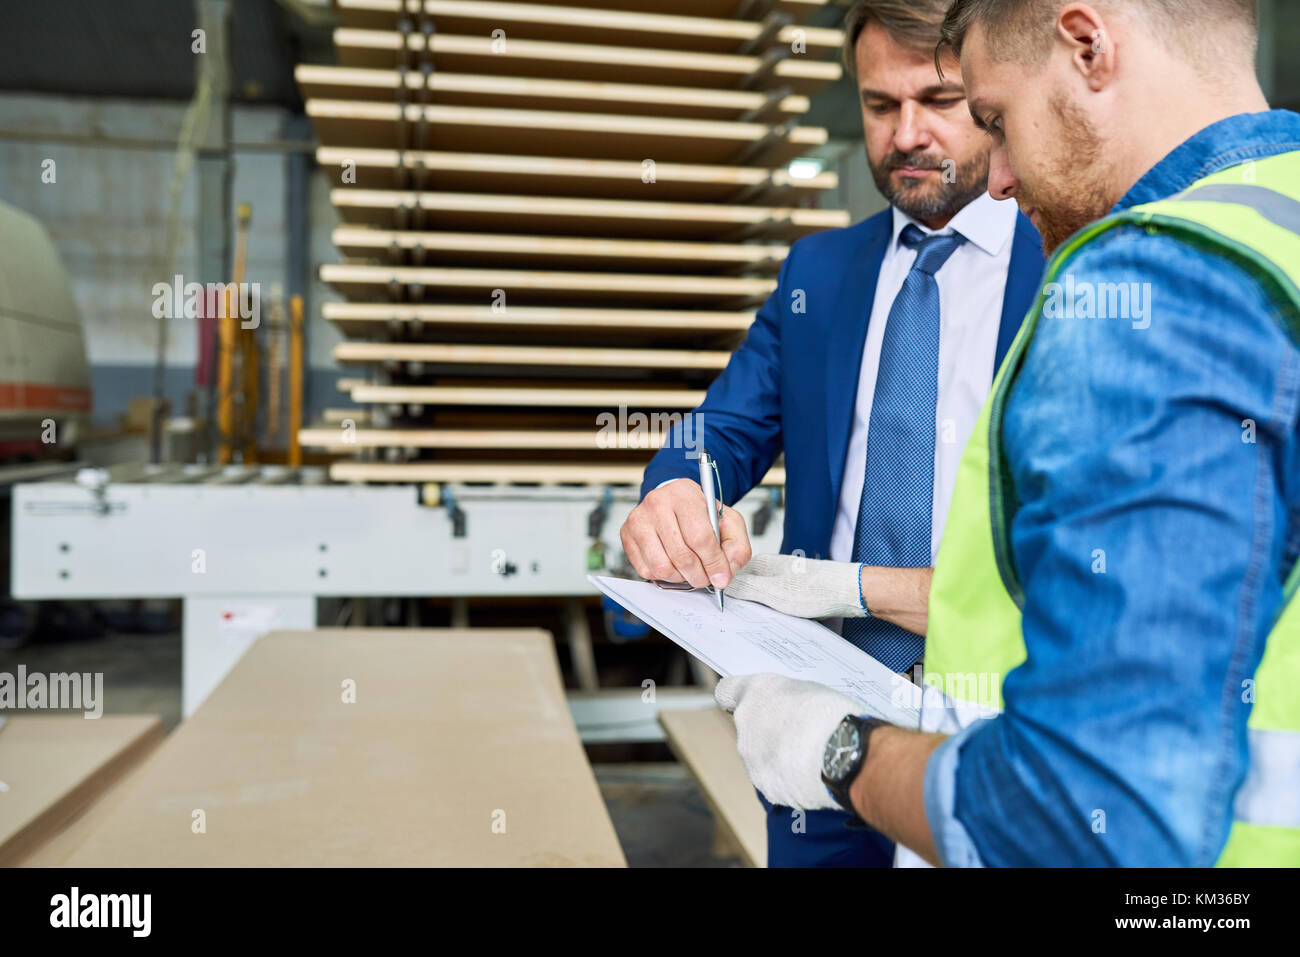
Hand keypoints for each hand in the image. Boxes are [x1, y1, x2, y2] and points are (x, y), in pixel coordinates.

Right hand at [620, 478, 751, 588]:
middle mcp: (657, 503)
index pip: (700, 537)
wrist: (674, 502)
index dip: (713, 563)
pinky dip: (664, 575)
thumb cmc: (700, 513)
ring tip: (690, 570)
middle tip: (706, 579)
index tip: (722, 577)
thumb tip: (725, 572)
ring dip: (681, 577)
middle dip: (699, 575)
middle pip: (681, 555)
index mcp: (684, 493)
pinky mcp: (627, 535)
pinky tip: (673, 564)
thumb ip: (736, 546)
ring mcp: (638, 520)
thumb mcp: (728, 521)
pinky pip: (647, 570)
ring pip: (662, 566)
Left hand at [715, 673, 863, 810]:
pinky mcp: (766, 787)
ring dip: (779, 757)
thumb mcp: (811, 690)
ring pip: (760, 757)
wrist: (844, 756)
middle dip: (768, 731)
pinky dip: (790, 780)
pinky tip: (812, 775)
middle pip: (748, 727)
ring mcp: (752, 759)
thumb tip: (786, 709)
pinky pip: (775, 781)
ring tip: (812, 756)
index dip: (737, 696)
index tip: (752, 701)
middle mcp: (745, 725)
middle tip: (800, 732)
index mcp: (755, 693)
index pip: (725, 691)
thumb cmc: (833, 715)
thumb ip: (788, 699)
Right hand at [725, 553, 865, 618]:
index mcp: (761, 564)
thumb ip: (746, 588)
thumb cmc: (818, 590)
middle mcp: (770, 569)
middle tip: (735, 620)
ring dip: (756, 609)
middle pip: (743, 587)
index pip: (730, 575)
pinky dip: (770, 612)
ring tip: (755, 620)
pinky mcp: (792, 590)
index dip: (723, 592)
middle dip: (739, 604)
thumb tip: (724, 585)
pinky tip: (773, 620)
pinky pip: (772, 602)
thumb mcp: (774, 593)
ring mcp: (781, 579)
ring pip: (758, 596)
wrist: (850, 593)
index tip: (719, 608)